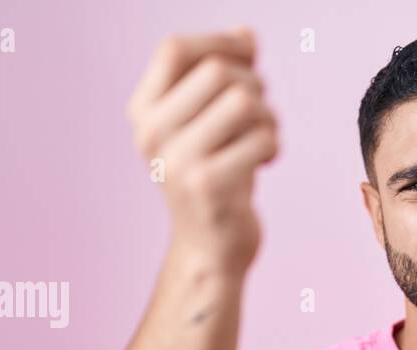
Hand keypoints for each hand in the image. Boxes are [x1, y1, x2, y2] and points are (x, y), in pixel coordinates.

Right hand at [125, 26, 280, 273]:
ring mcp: (177, 161)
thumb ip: (222, 76)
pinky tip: (266, 161)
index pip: (174, 49)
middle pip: (218, 72)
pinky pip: (261, 139)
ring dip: (269, 116)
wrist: (211, 249)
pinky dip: (273, 145)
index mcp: (143, 112)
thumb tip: (245, 34)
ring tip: (265, 137)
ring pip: (244, 101)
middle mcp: (152, 134)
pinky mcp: (209, 186)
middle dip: (255, 85)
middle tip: (261, 113)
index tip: (249, 55)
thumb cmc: (216, 177)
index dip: (218, 42)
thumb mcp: (209, 123)